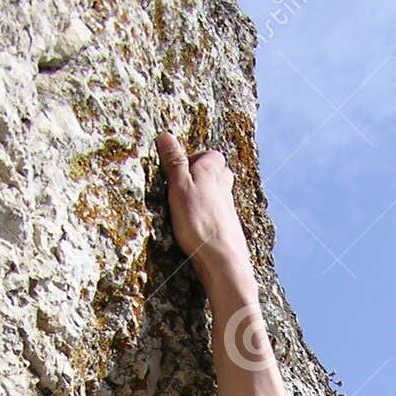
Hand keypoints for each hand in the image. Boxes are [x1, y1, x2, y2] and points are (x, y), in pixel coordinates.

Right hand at [155, 131, 251, 277]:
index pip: (211, 154)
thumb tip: (166, 135)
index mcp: (213, 172)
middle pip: (220, 172)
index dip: (196, 158)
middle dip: (205, 175)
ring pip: (221, 194)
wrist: (223, 261)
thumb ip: (174, 162)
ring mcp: (229, 209)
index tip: (179, 170)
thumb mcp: (179, 187)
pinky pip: (221, 214)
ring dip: (208, 195)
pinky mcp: (229, 228)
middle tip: (186, 186)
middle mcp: (225, 188)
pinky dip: (211, 215)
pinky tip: (200, 225)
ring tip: (190, 206)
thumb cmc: (199, 223)